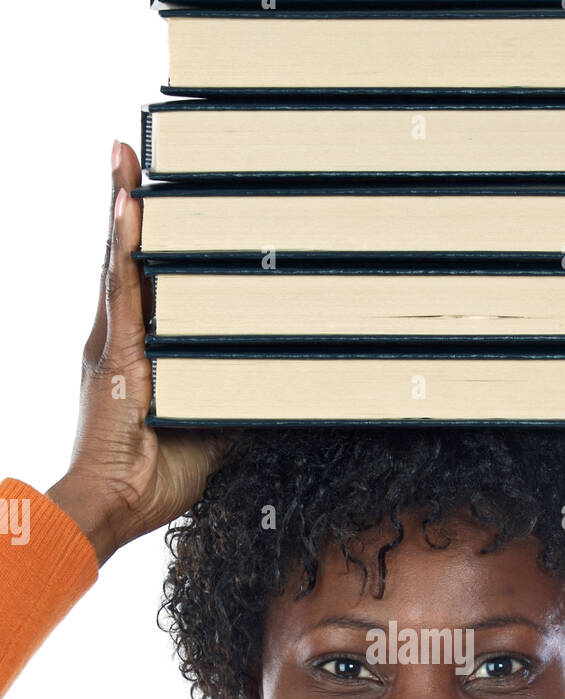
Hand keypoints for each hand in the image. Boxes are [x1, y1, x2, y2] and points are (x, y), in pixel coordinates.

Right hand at [47, 141, 235, 564]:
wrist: (116, 507)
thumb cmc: (154, 479)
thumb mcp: (214, 436)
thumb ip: (241, 407)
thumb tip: (281, 394)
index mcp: (138, 356)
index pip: (145, 288)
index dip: (149, 246)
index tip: (159, 206)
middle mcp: (120, 341)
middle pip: (127, 262)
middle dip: (130, 208)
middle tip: (135, 157)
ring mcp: (113, 345)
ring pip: (120, 265)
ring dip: (124, 209)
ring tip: (127, 160)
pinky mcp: (115, 356)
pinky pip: (123, 292)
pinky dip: (126, 248)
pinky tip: (129, 207)